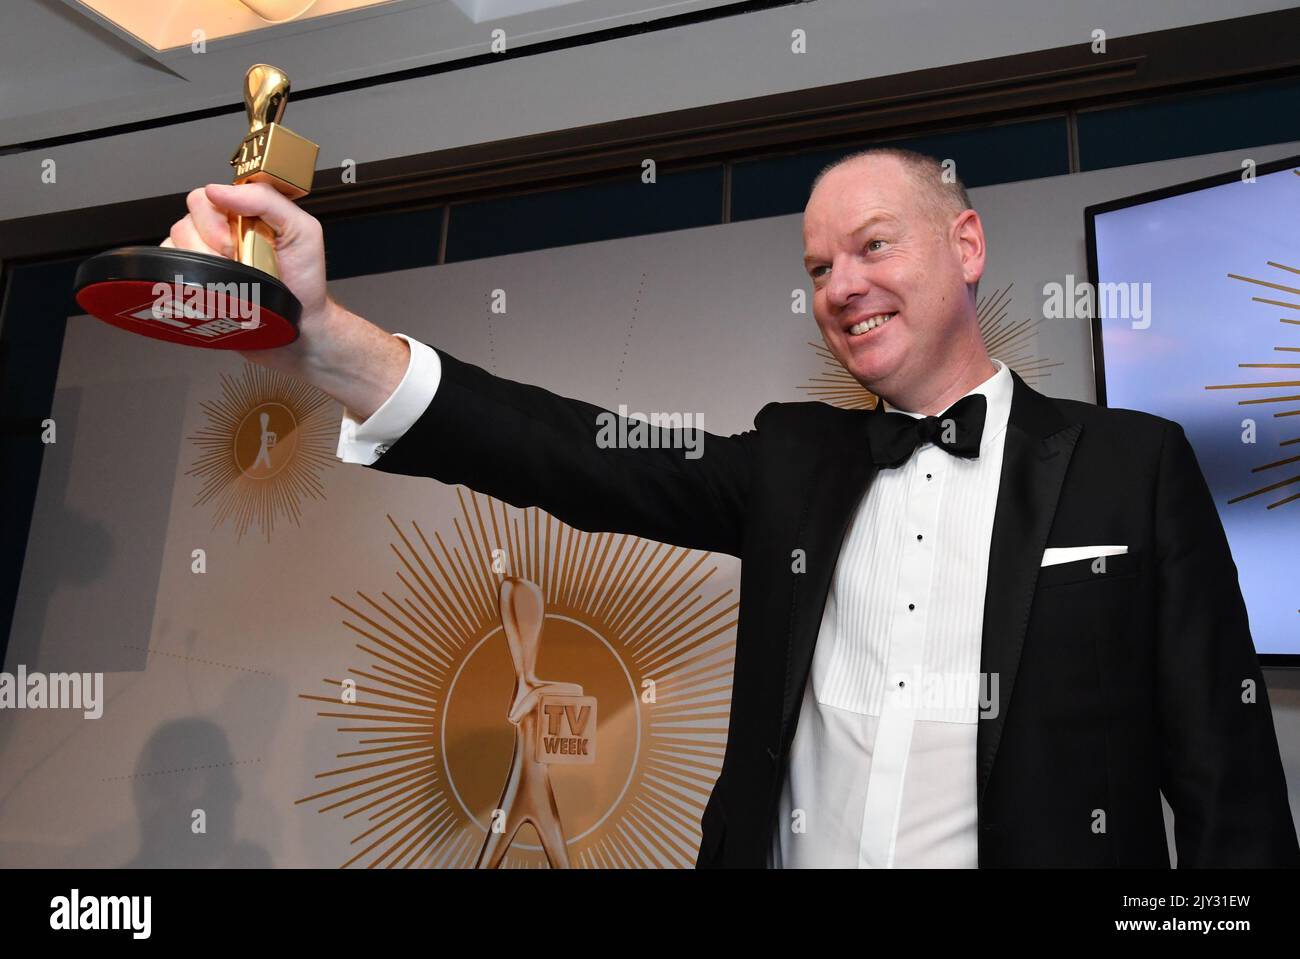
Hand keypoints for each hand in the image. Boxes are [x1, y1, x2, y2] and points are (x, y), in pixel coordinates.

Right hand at [161, 182, 332, 370]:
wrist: (299, 327)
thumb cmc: (304, 281)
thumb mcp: (302, 231)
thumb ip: (267, 200)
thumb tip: (218, 189)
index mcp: (241, 214)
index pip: (205, 197)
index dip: (213, 220)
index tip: (232, 243)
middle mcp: (219, 231)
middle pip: (186, 220)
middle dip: (209, 244)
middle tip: (236, 263)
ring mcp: (204, 256)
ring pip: (175, 244)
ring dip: (202, 266)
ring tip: (229, 281)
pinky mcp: (192, 281)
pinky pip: (167, 269)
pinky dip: (185, 279)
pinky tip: (211, 290)